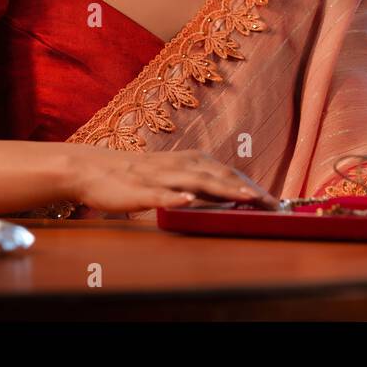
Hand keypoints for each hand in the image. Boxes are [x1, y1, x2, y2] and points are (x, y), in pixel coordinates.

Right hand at [67, 147, 280, 213]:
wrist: (93, 168)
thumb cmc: (136, 175)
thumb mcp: (173, 175)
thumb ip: (198, 183)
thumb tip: (227, 195)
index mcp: (190, 161)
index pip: (228, 173)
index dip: (252, 186)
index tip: (274, 201)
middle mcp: (180, 164)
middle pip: (221, 176)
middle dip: (249, 190)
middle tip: (273, 204)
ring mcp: (161, 176)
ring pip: (197, 182)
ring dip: (224, 190)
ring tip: (247, 199)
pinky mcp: (140, 189)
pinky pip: (161, 194)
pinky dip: (176, 196)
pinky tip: (189, 200)